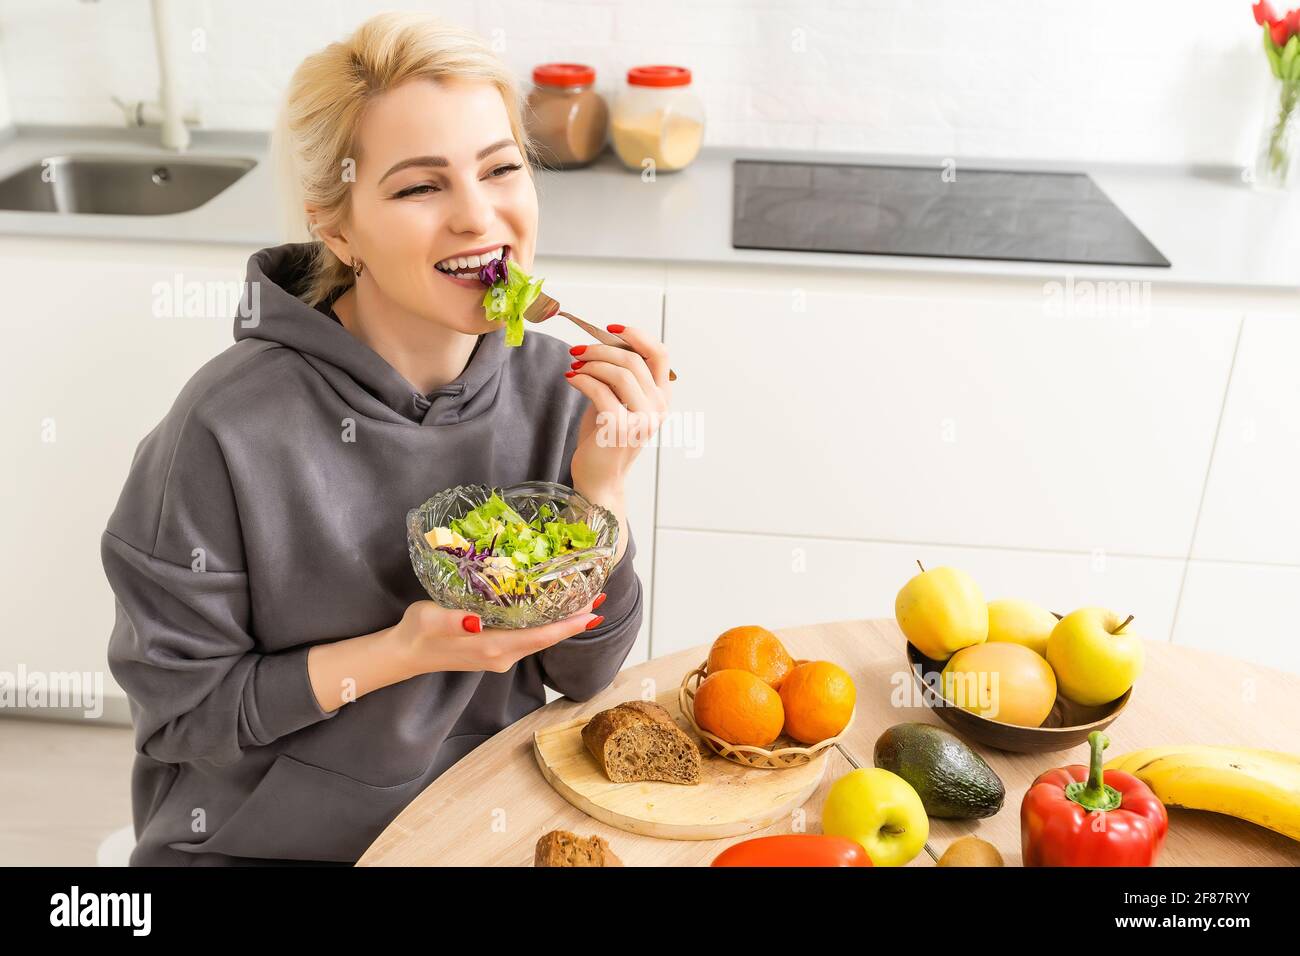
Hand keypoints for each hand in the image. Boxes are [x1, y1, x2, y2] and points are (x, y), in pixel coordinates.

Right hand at [394, 595, 606, 675]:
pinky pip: (528, 639)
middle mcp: (502, 656)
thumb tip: (476, 619)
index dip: (569, 625)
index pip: (541, 637)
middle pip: (547, 639)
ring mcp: (499, 656)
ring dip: (562, 624)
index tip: (593, 613)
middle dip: (573, 621)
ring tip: (582, 602)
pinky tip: (552, 611)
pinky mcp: (494, 652)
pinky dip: (545, 626)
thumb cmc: (417, 632)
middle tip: (597, 598)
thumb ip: (452, 619)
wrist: (403, 655)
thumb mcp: (430, 619)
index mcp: (492, 647)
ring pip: (539, 639)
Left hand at [564, 324, 671, 496]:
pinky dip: (582, 379)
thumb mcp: (617, 401)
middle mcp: (658, 408)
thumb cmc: (604, 440)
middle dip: (600, 349)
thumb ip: (619, 376)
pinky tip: (571, 378)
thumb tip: (602, 344)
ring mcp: (642, 420)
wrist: (598, 479)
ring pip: (619, 373)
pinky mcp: (620, 429)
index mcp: (662, 398)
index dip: (637, 335)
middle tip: (578, 351)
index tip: (611, 329)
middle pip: (633, 360)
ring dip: (591, 363)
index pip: (660, 354)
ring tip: (574, 366)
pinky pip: (600, 391)